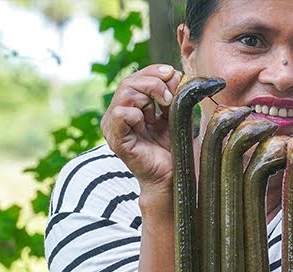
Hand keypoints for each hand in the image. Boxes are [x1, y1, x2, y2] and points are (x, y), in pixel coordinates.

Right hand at [100, 64, 182, 193]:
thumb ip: (174, 97)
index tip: (173, 73)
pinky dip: (135, 111)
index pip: (136, 78)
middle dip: (153, 82)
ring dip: (147, 93)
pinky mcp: (117, 140)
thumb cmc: (174, 150)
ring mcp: (115, 128)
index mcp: (131, 107)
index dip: (154, 72)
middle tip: (171, 94)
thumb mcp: (177, 118)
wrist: (173, 179)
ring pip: (124, 94)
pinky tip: (149, 119)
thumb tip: (176, 74)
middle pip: (129, 82)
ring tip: (164, 104)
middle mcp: (119, 115)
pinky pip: (120, 115)